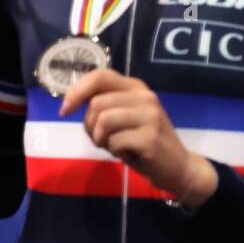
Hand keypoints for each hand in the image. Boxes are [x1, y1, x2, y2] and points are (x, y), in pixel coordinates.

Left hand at [58, 69, 217, 209]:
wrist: (178, 166)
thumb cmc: (144, 141)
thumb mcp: (125, 117)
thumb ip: (104, 105)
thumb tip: (71, 101)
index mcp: (136, 87)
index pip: (100, 76)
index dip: (77, 91)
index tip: (65, 110)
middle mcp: (145, 96)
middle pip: (96, 104)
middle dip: (90, 126)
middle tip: (102, 139)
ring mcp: (149, 116)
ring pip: (103, 121)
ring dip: (100, 139)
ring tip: (114, 146)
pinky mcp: (150, 137)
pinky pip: (114, 142)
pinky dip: (114, 151)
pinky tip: (128, 154)